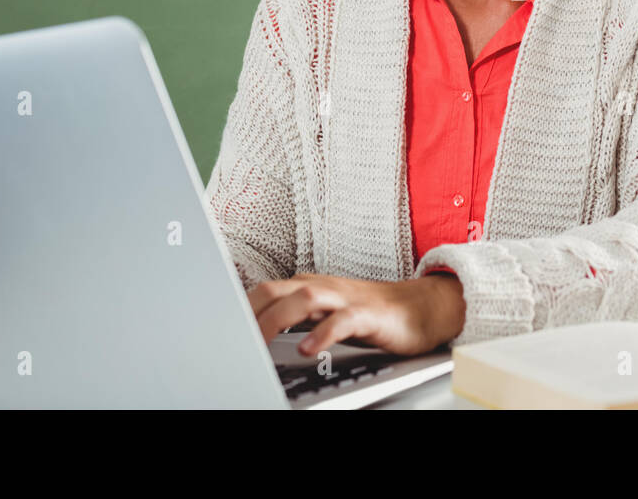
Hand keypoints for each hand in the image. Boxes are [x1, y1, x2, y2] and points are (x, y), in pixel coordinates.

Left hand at [247, 272, 464, 356]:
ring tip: (260, 342)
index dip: (239, 308)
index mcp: (308, 287)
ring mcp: (345, 299)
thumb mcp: (324, 314)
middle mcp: (322, 288)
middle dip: (250, 312)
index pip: (263, 291)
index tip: (218, 329)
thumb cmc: (368, 314)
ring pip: (304, 297)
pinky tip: (309, 350)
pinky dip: (323, 334)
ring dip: (278, 319)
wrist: (419, 308)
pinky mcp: (368, 315)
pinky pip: (342, 321)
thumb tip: (256, 336)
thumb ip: (294, 319)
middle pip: (275, 289)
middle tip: (231, 338)